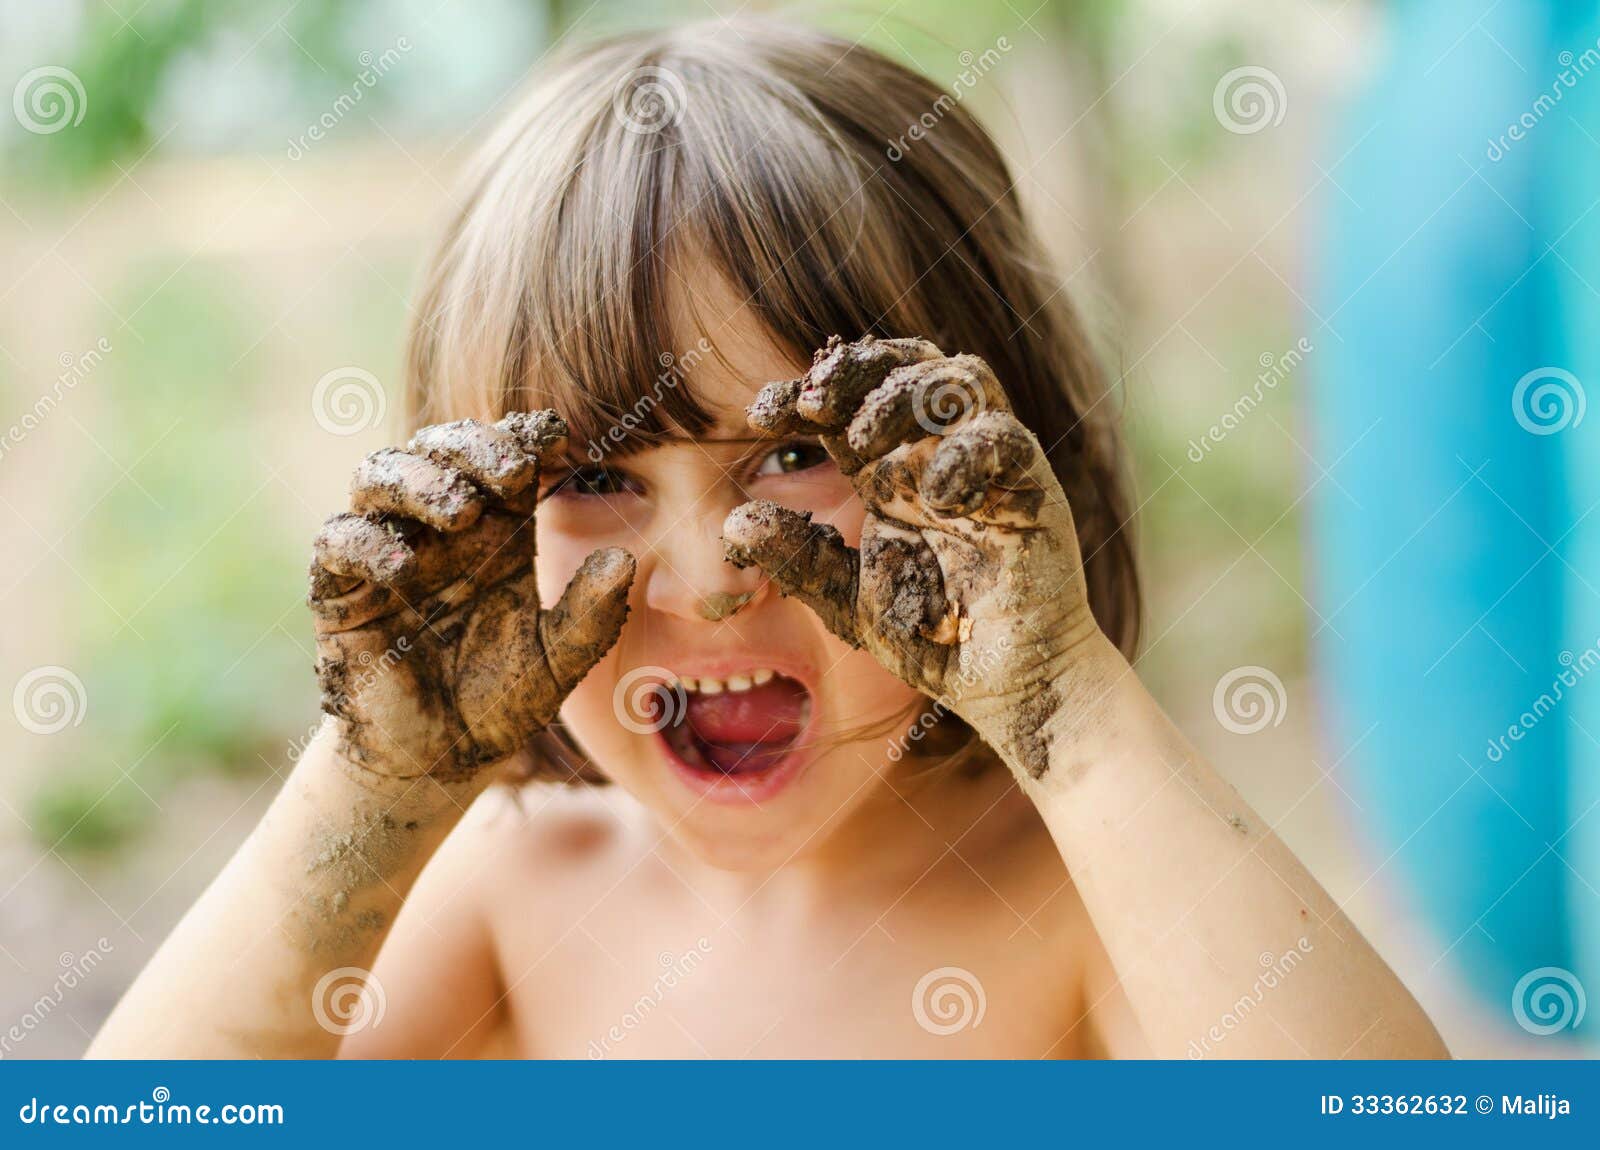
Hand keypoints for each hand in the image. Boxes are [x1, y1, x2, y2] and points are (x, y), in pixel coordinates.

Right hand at [308, 412, 633, 780]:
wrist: (440, 760)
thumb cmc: (502, 699)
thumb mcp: (560, 659)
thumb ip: (590, 613)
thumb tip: (623, 560)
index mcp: (497, 529)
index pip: (504, 457)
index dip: (524, 436)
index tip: (558, 438)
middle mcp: (440, 528)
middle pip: (440, 448)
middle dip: (472, 446)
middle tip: (511, 470)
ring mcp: (387, 551)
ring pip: (380, 475)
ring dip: (419, 479)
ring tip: (460, 509)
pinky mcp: (343, 590)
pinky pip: (338, 540)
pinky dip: (365, 540)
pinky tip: (403, 568)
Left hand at [722, 336, 1102, 779]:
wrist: (1007, 688)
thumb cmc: (936, 639)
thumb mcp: (848, 600)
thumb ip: (799, 558)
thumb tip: (733, 521)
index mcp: (888, 472)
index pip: (848, 402)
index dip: (804, 392)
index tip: (761, 414)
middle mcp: (937, 456)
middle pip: (906, 365)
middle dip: (857, 369)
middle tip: (814, 403)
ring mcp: (989, 468)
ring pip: (959, 380)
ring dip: (905, 397)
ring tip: (863, 442)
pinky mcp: (1031, 492)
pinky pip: (1005, 441)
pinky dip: (967, 454)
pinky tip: (934, 496)